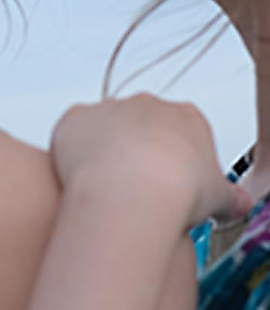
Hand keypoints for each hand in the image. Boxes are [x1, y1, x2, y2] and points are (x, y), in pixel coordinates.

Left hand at [51, 95, 251, 228]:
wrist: (131, 188)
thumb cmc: (176, 189)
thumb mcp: (221, 198)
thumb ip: (230, 197)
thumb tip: (236, 203)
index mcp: (185, 116)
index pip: (182, 134)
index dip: (177, 163)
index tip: (173, 185)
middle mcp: (144, 105)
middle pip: (142, 127)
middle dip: (141, 154)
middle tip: (140, 189)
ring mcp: (108, 108)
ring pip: (105, 129)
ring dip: (106, 152)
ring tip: (111, 188)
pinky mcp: (75, 117)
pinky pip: (72, 132)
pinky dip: (74, 151)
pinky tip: (82, 176)